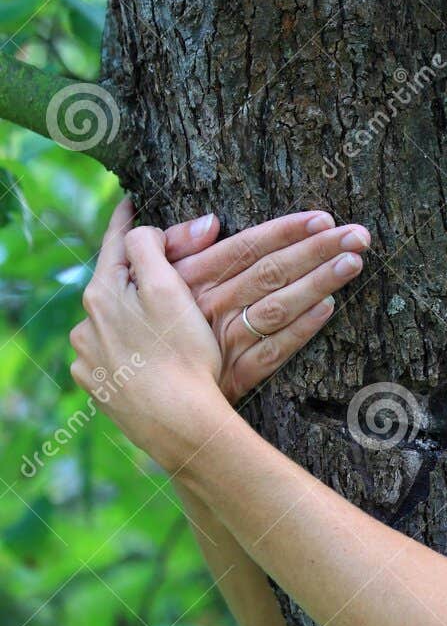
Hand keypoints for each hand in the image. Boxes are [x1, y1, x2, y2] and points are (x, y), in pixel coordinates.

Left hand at [69, 196, 226, 467]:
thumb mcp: (169, 288)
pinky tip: (149, 360)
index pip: (114, 243)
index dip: (126, 219)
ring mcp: (89, 361)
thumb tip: (142, 231)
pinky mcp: (99, 390)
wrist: (180, 423)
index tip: (131, 202)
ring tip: (162, 325)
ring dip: (130, 316)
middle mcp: (85, 325)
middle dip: (134, 275)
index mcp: (101, 294)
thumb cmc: (181, 352)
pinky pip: (113, 357)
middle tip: (164, 271)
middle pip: (112, 286)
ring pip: (111, 323)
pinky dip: (128, 350)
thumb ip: (149, 248)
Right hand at [160, 205, 371, 406]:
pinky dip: (300, 330)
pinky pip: (272, 352)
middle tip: (358, 235)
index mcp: (191, 279)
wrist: (144, 390)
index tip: (323, 218)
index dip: (285, 231)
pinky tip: (328, 309)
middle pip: (270, 272)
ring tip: (353, 263)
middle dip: (316, 250)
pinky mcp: (235, 375)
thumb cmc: (151, 324)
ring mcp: (224, 342)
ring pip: (277, 307)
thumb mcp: (155, 279)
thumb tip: (214, 221)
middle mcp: (211, 307)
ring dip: (317, 283)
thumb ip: (178, 245)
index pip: (245, 247)